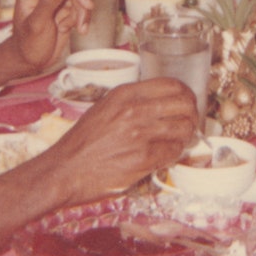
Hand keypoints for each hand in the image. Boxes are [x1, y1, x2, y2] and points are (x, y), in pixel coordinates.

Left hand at [6, 0, 91, 75]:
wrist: (31, 60)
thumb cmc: (28, 44)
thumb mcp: (37, 24)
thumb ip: (48, 1)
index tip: (87, 5)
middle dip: (81, 5)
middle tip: (81, 25)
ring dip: (81, 14)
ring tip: (76, 29)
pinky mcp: (63, 4)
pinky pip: (80, 5)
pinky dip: (79, 18)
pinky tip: (67, 29)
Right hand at [46, 79, 197, 203]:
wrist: (63, 170)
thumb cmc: (81, 142)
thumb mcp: (104, 108)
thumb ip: (131, 103)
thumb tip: (160, 104)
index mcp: (124, 94)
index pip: (171, 84)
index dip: (186, 94)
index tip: (188, 102)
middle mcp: (135, 110)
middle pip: (184, 105)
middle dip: (192, 115)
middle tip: (190, 122)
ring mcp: (140, 135)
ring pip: (183, 129)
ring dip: (186, 136)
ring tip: (179, 141)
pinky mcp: (143, 159)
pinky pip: (173, 152)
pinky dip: (174, 154)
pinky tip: (166, 156)